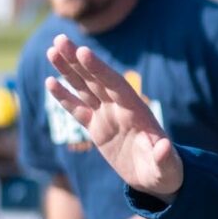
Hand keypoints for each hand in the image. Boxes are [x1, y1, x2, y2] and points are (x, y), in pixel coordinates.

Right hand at [46, 35, 184, 198]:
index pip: (115, 85)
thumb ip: (164, 157)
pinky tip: (50, 81)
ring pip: (85, 88)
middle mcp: (121, 109)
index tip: (82, 51)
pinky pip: (78, 109)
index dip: (99, 69)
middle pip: (96, 79)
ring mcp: (108, 116)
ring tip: (52, 50)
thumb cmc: (166, 173)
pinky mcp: (98, 128)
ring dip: (68, 70)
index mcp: (136, 112)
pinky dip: (64, 96)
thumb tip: (164, 146)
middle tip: (59, 39)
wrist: (158, 179)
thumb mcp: (167, 168)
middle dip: (78, 60)